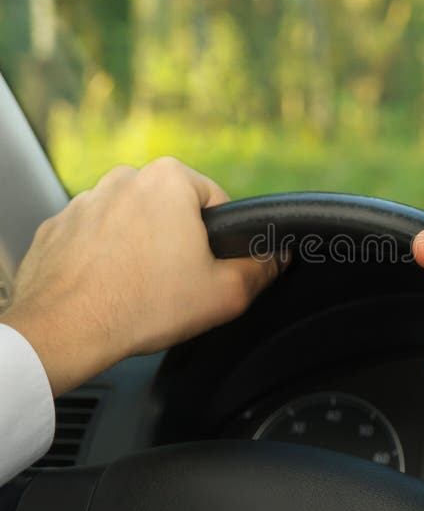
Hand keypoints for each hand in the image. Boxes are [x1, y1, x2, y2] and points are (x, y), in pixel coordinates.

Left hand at [1, 157, 284, 396]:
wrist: (63, 332)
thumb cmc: (142, 306)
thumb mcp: (226, 293)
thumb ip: (262, 268)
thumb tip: (278, 255)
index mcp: (170, 180)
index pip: (216, 203)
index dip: (221, 242)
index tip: (208, 269)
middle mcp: (125, 178)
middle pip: (173, 212)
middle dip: (179, 244)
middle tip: (177, 284)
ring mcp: (85, 200)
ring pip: (133, 225)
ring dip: (141, 250)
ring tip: (141, 290)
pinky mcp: (58, 227)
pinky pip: (96, 240)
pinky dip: (106, 260)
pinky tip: (111, 289)